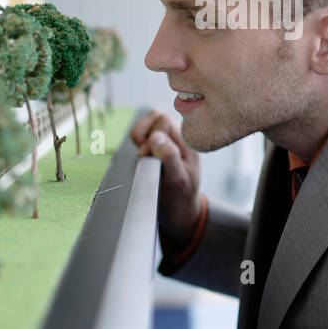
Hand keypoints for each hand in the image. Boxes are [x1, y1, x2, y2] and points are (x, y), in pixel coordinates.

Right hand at [131, 111, 202, 250]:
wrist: (178, 211)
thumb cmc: (180, 197)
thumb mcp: (177, 180)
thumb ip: (169, 157)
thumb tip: (156, 137)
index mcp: (189, 140)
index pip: (163, 120)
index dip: (151, 138)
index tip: (147, 158)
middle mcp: (181, 135)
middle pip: (156, 117)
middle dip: (145, 136)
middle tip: (145, 158)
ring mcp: (170, 138)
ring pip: (150, 120)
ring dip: (141, 136)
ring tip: (143, 155)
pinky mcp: (160, 143)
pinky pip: (146, 130)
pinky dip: (139, 140)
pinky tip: (143, 155)